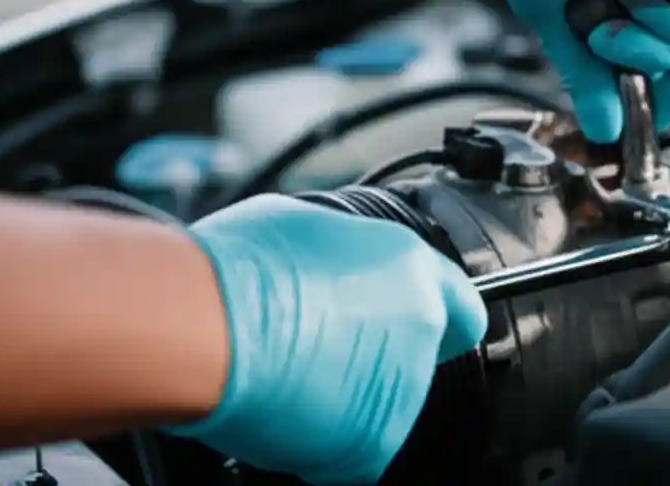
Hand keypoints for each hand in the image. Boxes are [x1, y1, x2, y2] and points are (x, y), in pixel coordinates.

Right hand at [167, 195, 487, 483]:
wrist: (206, 329)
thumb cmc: (239, 269)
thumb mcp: (304, 224)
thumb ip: (346, 251)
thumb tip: (336, 263)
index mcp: (412, 270)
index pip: (463, 306)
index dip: (436, 315)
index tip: (415, 323)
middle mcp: (418, 330)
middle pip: (413, 354)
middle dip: (375, 350)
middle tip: (317, 338)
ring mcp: (398, 392)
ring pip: (380, 399)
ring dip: (347, 390)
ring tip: (291, 365)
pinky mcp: (368, 444)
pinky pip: (351, 442)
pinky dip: (322, 431)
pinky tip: (285, 399)